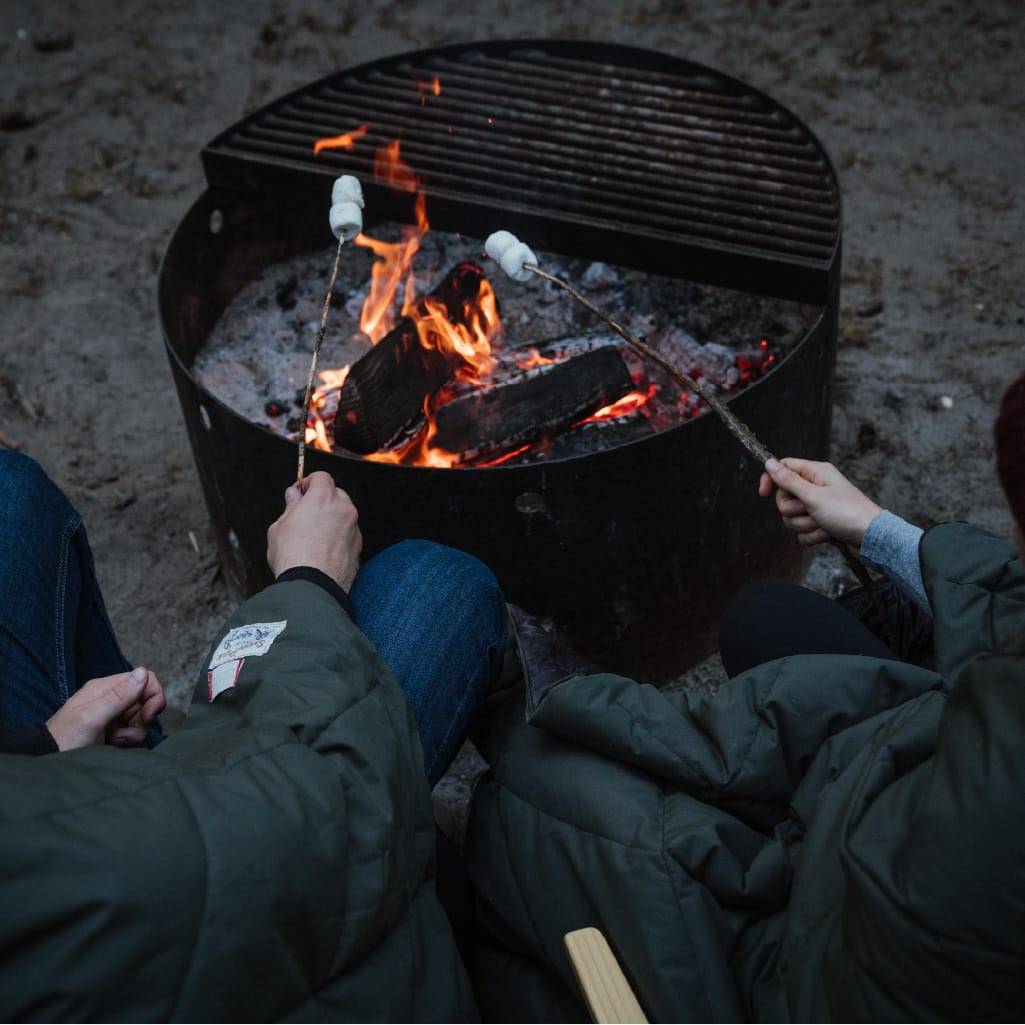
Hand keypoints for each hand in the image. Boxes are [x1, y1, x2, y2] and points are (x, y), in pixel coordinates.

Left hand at [46, 667, 165, 751]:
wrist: (50, 759)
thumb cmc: (65, 738)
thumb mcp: (92, 717)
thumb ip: (119, 696)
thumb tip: (143, 671)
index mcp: (106, 687)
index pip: (144, 678)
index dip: (153, 696)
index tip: (148, 716)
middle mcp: (112, 697)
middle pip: (146, 700)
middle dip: (142, 718)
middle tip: (126, 731)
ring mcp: (113, 713)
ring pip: (142, 717)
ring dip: (134, 731)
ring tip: (115, 739)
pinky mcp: (114, 729)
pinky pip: (134, 730)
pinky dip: (129, 738)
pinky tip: (113, 742)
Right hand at [267, 471, 361, 590]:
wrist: (311, 586)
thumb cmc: (292, 556)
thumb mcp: (280, 526)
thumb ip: (290, 507)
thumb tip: (294, 495)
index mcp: (323, 498)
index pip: (322, 477)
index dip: (309, 483)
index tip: (300, 492)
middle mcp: (344, 509)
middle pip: (336, 494)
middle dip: (322, 500)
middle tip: (305, 514)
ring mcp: (354, 528)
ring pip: (344, 515)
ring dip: (332, 519)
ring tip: (314, 536)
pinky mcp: (358, 547)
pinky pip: (348, 534)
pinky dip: (339, 536)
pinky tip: (324, 549)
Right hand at [758, 457, 880, 547]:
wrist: (870, 537)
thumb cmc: (846, 512)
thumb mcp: (812, 495)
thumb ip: (788, 480)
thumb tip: (768, 462)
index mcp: (815, 473)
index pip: (784, 468)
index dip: (771, 480)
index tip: (763, 494)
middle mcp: (816, 487)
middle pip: (785, 496)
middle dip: (793, 510)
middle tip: (808, 511)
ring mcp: (818, 506)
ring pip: (792, 516)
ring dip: (804, 524)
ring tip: (822, 525)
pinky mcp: (821, 523)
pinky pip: (802, 530)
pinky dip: (811, 535)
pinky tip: (826, 535)